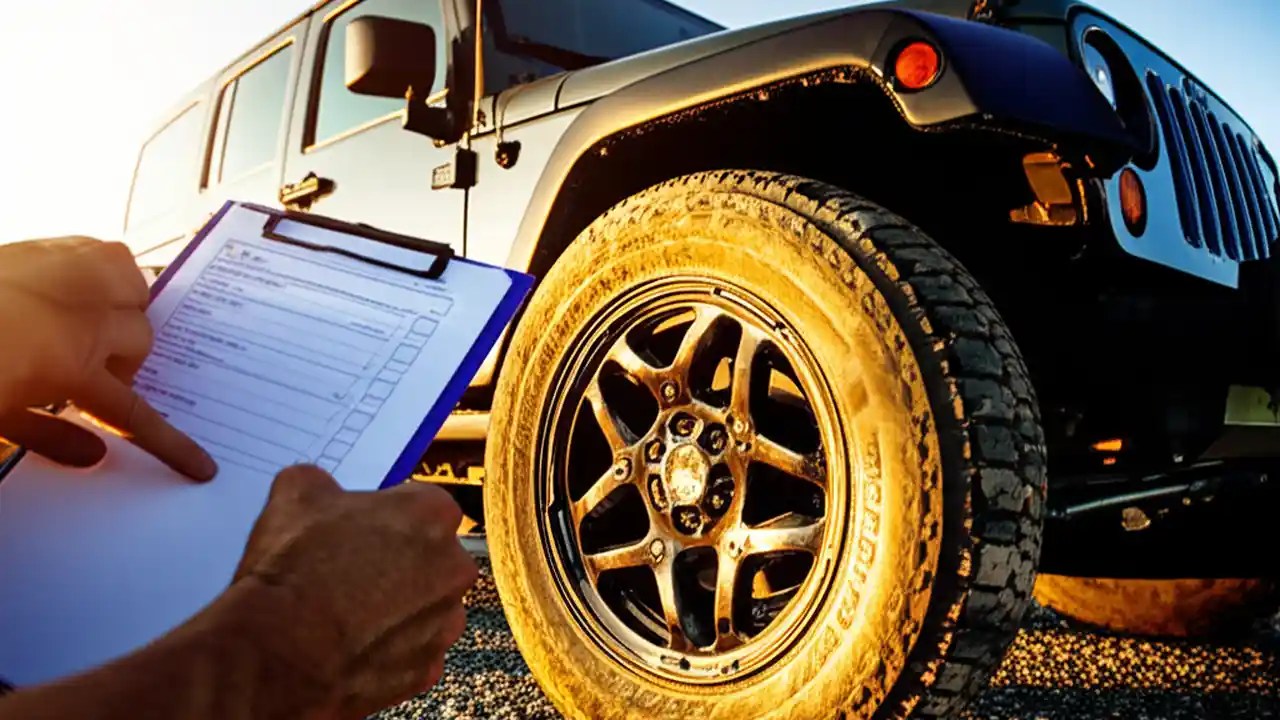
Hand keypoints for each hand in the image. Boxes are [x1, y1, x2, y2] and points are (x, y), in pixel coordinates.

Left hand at [0, 236, 214, 479]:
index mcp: (72, 364)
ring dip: (123, 303)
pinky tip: (80, 280)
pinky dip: (99, 266)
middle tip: (96, 375)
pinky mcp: (43, 246)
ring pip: (132, 280)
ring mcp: (66, 271)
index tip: (201, 467)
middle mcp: (82, 312)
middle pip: (140, 337)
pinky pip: (98, 251)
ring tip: (95, 321)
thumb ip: (48, 434)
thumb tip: (92, 456)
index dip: (171, 445)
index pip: (136, 416)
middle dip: (125, 358)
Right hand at [232, 466, 477, 716]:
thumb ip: (322, 483)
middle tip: (352, 572)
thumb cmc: (294, 568)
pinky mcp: (428, 669)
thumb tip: (319, 488)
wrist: (279, 653)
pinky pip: (413, 652)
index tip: (361, 529)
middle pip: (432, 557)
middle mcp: (453, 567)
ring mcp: (445, 623)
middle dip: (399, 562)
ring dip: (398, 608)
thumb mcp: (295, 494)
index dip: (386, 516)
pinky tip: (352, 647)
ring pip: (427, 607)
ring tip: (348, 613)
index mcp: (432, 513)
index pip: (420, 504)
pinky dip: (389, 651)